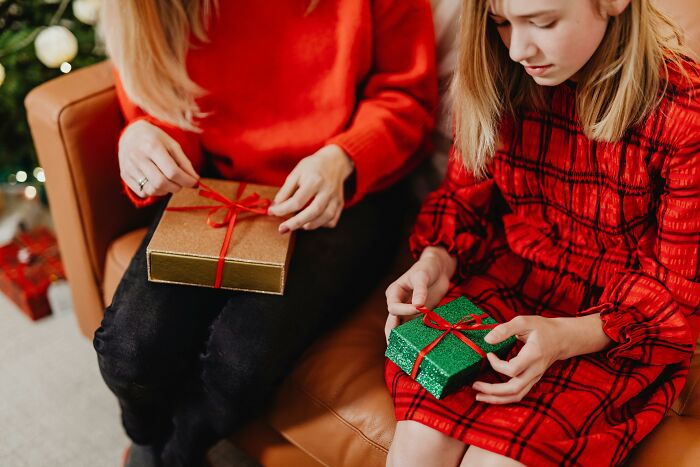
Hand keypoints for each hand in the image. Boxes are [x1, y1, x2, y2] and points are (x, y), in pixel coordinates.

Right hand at [119, 120, 198, 197]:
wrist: (131, 134)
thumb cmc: (155, 139)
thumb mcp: (172, 145)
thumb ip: (184, 162)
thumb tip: (195, 179)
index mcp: (152, 147)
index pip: (172, 171)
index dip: (186, 180)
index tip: (194, 183)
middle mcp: (138, 157)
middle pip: (161, 183)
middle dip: (177, 187)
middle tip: (182, 183)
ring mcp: (129, 167)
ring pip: (152, 190)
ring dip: (166, 191)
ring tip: (170, 182)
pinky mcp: (125, 175)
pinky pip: (142, 192)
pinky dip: (155, 192)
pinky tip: (158, 184)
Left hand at [267, 144, 353, 231]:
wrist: (334, 161)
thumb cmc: (313, 166)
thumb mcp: (296, 173)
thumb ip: (286, 190)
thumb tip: (275, 208)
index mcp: (314, 180)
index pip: (297, 201)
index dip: (282, 209)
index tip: (272, 212)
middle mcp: (327, 190)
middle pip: (313, 212)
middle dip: (296, 223)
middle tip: (282, 229)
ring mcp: (336, 198)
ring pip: (325, 218)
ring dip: (310, 225)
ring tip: (298, 226)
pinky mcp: (340, 204)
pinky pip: (333, 220)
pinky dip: (322, 224)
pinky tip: (313, 221)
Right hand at [384, 246, 456, 341]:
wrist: (438, 269)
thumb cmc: (427, 268)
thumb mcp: (422, 275)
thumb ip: (420, 289)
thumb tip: (418, 305)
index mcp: (394, 293)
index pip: (393, 307)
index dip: (404, 310)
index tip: (419, 308)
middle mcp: (398, 304)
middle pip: (392, 323)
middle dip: (393, 335)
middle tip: (396, 349)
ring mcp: (408, 311)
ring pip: (402, 328)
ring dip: (405, 338)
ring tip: (407, 352)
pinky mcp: (419, 315)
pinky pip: (415, 327)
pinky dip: (417, 335)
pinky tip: (421, 344)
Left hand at [473, 313, 610, 403]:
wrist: (561, 338)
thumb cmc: (542, 328)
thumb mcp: (524, 321)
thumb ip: (505, 329)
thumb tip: (487, 340)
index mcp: (533, 355)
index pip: (513, 369)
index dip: (497, 364)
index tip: (488, 354)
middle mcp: (535, 370)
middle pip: (514, 389)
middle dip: (492, 390)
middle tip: (475, 385)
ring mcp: (535, 378)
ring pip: (516, 396)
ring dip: (496, 398)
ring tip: (478, 396)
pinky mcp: (532, 380)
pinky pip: (519, 394)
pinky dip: (503, 398)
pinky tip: (491, 395)